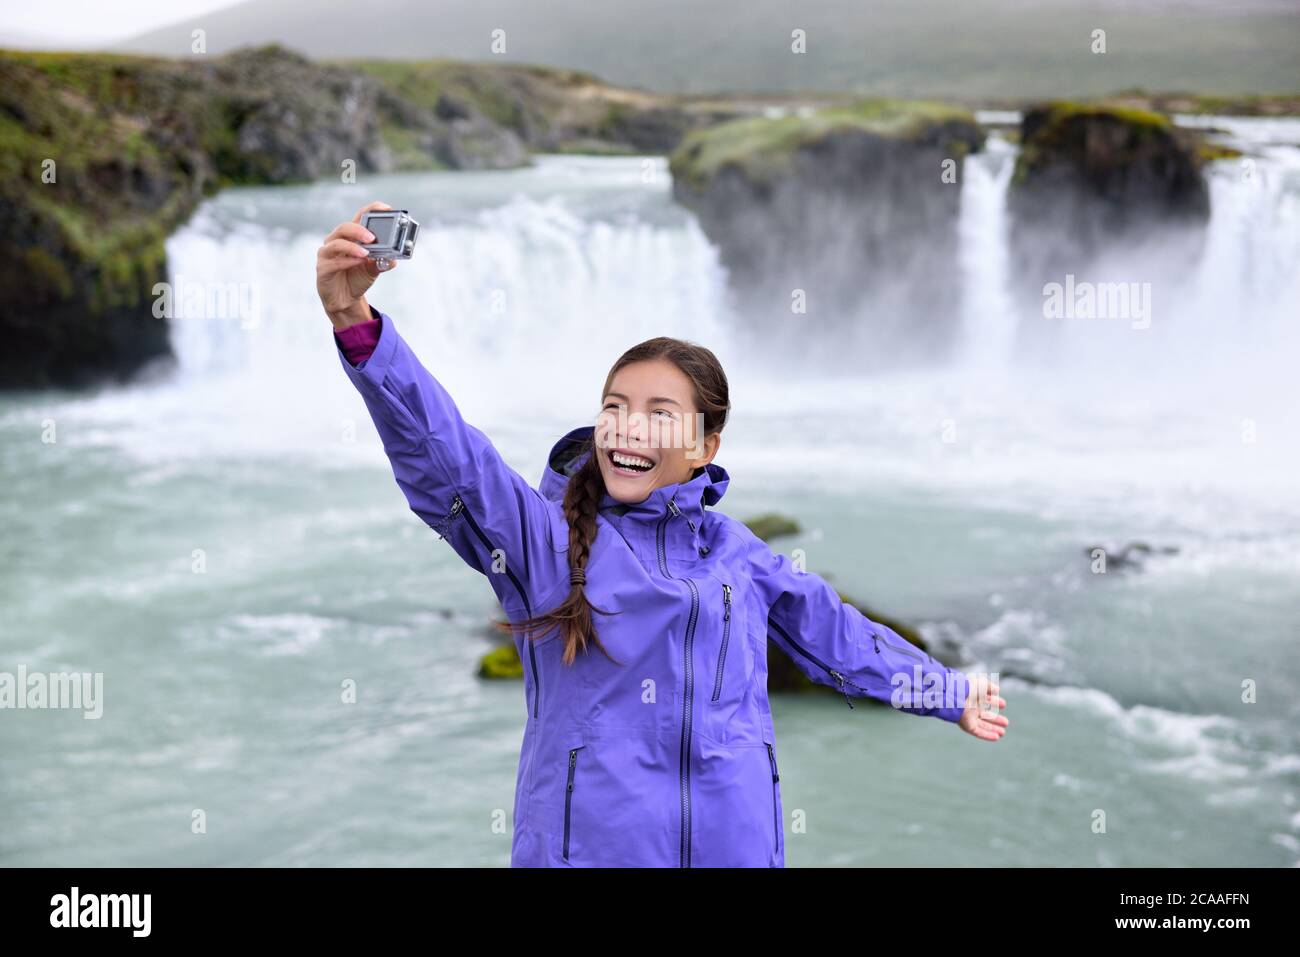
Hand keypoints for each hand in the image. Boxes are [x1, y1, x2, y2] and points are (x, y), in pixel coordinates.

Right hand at [316, 201, 396, 329]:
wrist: (345, 300)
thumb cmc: (357, 279)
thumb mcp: (373, 269)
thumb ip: (382, 262)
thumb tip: (394, 259)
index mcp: (351, 237)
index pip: (359, 217)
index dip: (371, 209)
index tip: (386, 208)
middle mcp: (336, 241)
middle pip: (345, 227)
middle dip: (359, 230)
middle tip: (372, 237)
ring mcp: (327, 253)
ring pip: (336, 242)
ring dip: (352, 246)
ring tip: (366, 252)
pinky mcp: (323, 268)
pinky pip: (334, 261)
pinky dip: (347, 261)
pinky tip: (358, 262)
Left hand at [957, 675, 1008, 740]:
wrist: (956, 696)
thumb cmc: (968, 689)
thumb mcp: (981, 684)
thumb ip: (990, 686)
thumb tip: (998, 690)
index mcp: (974, 697)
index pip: (986, 701)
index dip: (995, 702)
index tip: (1003, 704)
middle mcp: (972, 708)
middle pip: (985, 715)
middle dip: (996, 719)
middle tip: (1006, 723)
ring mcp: (969, 717)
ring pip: (982, 725)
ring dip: (993, 729)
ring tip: (1003, 732)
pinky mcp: (967, 725)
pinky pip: (978, 732)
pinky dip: (987, 735)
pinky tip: (996, 737)